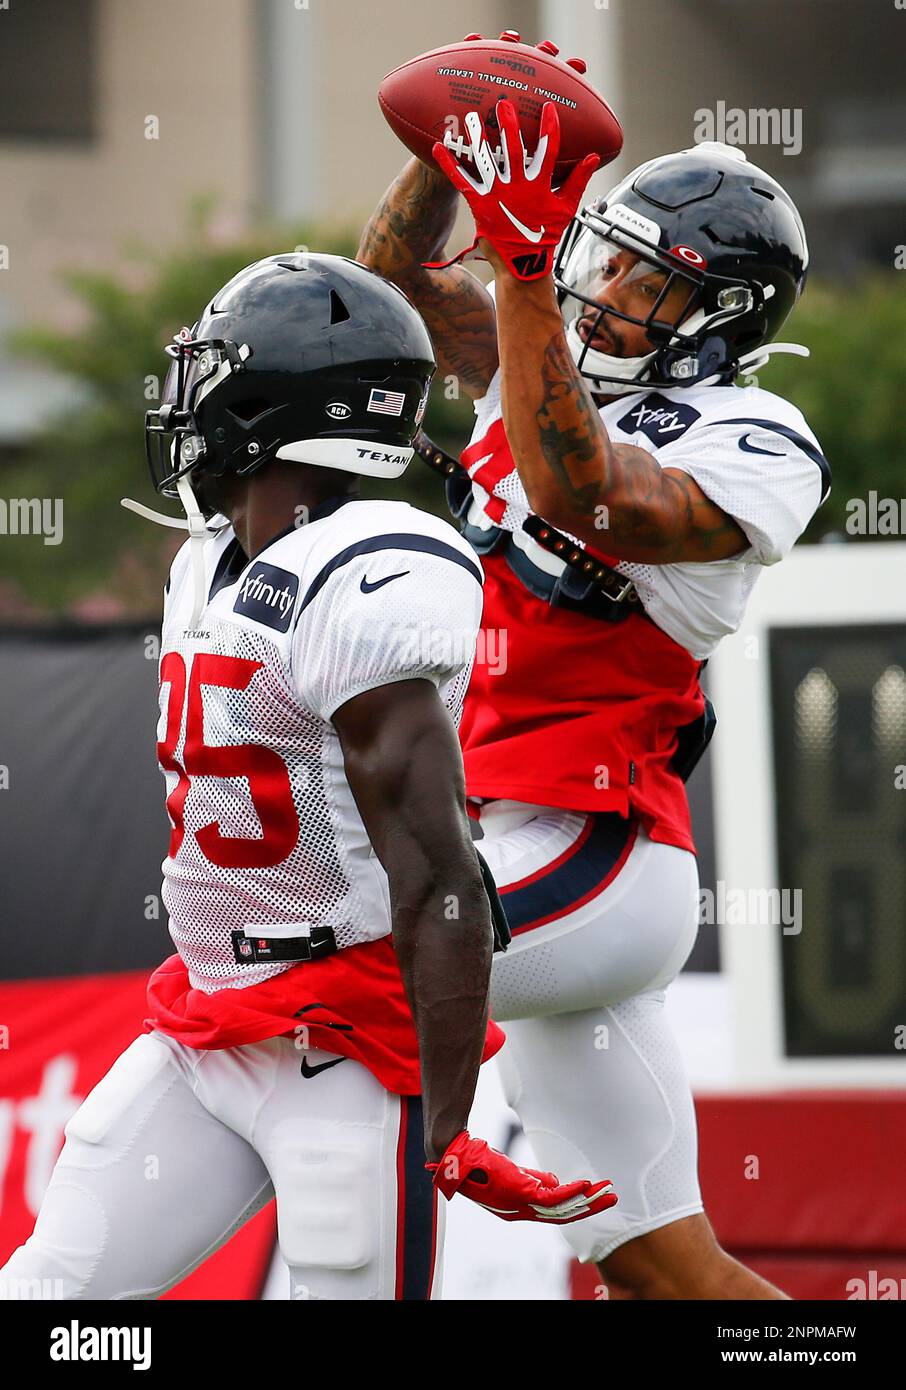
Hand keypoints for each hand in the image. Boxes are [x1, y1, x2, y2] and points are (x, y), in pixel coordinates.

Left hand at [426, 1130, 616, 1223]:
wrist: (458, 1158)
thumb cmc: (481, 1164)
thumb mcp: (512, 1174)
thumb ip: (535, 1180)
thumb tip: (557, 1182)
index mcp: (521, 1209)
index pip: (554, 1212)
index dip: (577, 1206)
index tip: (595, 1196)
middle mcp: (523, 1212)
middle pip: (564, 1215)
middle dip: (591, 1207)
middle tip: (614, 1199)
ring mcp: (522, 1204)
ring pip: (563, 1209)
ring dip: (588, 1201)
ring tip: (609, 1192)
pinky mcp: (521, 1192)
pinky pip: (553, 1197)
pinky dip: (572, 1191)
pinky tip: (587, 1184)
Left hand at [428, 99, 599, 281]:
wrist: (522, 264)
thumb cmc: (545, 235)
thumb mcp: (566, 208)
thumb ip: (578, 181)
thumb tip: (594, 157)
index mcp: (539, 186)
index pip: (548, 151)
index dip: (549, 128)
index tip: (549, 107)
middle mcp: (518, 187)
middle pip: (513, 149)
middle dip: (509, 124)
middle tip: (503, 103)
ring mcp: (497, 195)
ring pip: (487, 160)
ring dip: (478, 138)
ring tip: (471, 116)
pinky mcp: (480, 204)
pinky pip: (462, 181)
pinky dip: (450, 163)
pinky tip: (439, 146)